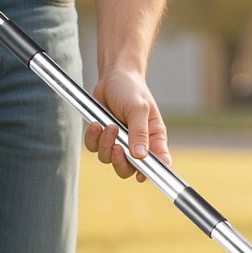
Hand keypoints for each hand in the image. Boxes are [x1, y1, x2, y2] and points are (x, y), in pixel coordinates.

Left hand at [85, 69, 169, 183]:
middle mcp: (137, 143)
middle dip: (120, 162)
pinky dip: (93, 138)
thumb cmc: (132, 90)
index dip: (152, 173)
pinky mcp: (102, 136)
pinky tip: (96, 124)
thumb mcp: (138, 109)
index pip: (158, 162)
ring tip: (108, 125)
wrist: (113, 76)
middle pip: (129, 169)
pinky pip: (94, 148)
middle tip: (117, 148)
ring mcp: (119, 141)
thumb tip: (141, 156)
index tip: (142, 176)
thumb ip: (139, 133)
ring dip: (105, 144)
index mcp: (154, 137)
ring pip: (109, 159)